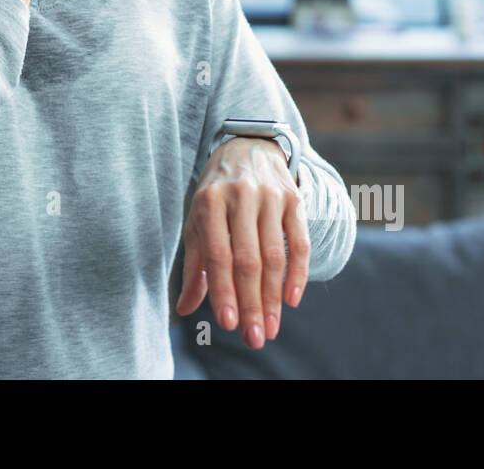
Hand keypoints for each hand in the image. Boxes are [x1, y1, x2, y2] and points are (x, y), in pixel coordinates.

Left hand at [175, 136, 309, 348]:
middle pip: (247, 260)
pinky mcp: (294, 199)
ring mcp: (269, 196)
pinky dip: (297, 273)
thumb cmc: (216, 192)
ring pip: (274, 255)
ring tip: (270, 327)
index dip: (223, 291)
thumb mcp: (198, 220)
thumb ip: (194, 265)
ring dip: (273, 296)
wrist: (248, 145)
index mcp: (209, 202)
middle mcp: (240, 196)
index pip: (217, 255)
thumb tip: (185, 309)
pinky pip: (299, 241)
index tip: (229, 324)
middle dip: (251, 303)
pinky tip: (292, 299)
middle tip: (254, 338)